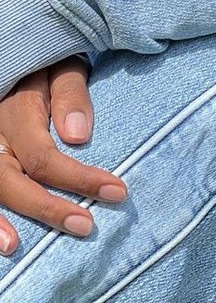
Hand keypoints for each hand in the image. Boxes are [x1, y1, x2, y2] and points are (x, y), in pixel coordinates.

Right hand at [0, 59, 127, 256]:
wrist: (20, 54)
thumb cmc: (48, 64)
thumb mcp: (63, 65)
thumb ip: (71, 95)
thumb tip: (79, 136)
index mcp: (15, 110)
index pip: (43, 155)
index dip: (79, 178)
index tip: (117, 191)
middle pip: (10, 179)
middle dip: (46, 208)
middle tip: (86, 225)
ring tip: (16, 248)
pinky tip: (1, 240)